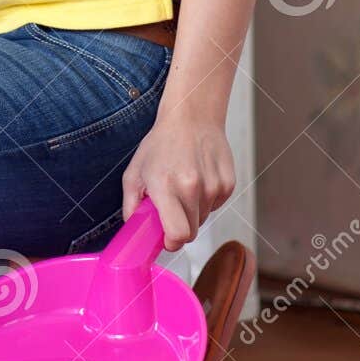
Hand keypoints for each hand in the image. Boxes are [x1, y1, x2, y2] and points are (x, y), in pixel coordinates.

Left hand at [121, 114, 235, 251]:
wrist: (192, 117)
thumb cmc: (161, 143)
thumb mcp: (134, 172)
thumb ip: (131, 205)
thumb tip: (134, 229)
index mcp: (165, 186)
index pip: (178, 235)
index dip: (172, 242)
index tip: (166, 238)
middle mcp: (192, 187)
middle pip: (192, 232)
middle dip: (180, 226)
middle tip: (171, 208)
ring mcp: (213, 186)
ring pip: (204, 218)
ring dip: (193, 210)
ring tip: (184, 185)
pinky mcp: (228, 183)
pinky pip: (216, 205)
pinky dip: (207, 199)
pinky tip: (199, 178)